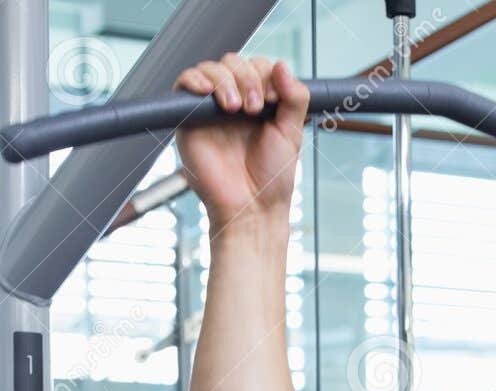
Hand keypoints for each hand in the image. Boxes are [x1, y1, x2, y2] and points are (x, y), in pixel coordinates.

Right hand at [172, 55, 309, 233]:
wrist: (251, 207)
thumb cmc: (271, 178)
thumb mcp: (291, 134)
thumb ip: (294, 98)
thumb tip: (282, 65)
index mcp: (258, 103)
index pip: (257, 66)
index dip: (264, 74)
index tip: (272, 100)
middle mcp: (234, 103)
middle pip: (234, 61)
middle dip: (247, 77)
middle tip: (255, 108)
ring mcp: (211, 110)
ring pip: (211, 68)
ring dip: (226, 80)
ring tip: (236, 109)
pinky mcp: (189, 120)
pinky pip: (184, 83)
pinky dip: (196, 79)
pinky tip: (212, 94)